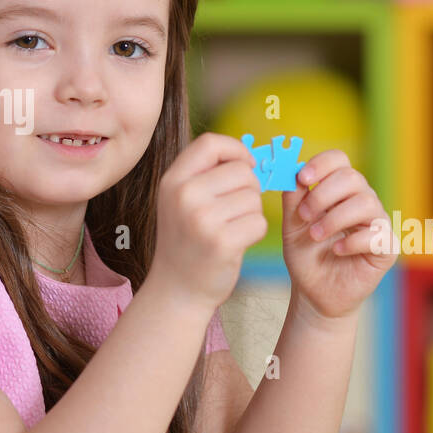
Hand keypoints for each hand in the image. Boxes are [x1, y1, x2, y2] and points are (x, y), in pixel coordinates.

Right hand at [148, 133, 265, 309]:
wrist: (177, 289)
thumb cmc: (187, 241)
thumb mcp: (181, 200)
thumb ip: (206, 174)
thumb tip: (250, 156)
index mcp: (172, 180)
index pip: (210, 143)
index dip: (236, 150)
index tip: (246, 165)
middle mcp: (184, 196)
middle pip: (242, 171)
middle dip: (250, 188)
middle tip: (237, 209)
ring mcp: (202, 220)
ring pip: (254, 198)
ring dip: (252, 213)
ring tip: (231, 228)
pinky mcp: (222, 243)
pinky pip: (259, 222)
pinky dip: (256, 232)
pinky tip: (238, 242)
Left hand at [280, 149, 396, 323]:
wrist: (314, 293)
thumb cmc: (307, 256)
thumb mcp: (292, 224)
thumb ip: (293, 197)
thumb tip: (293, 170)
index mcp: (340, 191)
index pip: (340, 160)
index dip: (322, 164)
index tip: (302, 179)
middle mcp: (362, 201)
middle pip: (353, 177)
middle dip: (324, 194)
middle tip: (304, 215)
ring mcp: (377, 223)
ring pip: (366, 202)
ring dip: (335, 218)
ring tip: (315, 236)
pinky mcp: (386, 248)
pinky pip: (376, 234)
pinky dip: (352, 241)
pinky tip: (336, 251)